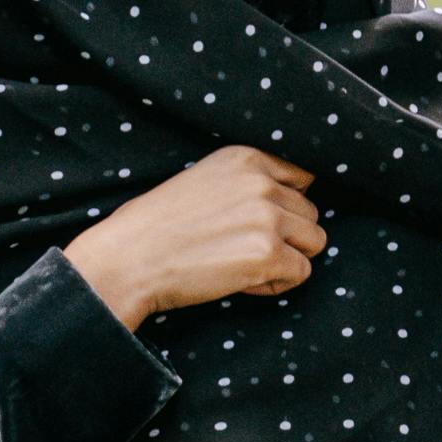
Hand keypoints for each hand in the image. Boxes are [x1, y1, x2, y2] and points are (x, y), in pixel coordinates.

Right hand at [67, 147, 322, 329]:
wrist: (128, 260)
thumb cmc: (156, 227)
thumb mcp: (204, 180)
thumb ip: (247, 182)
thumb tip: (294, 197)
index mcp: (246, 157)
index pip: (303, 177)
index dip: (286, 207)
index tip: (259, 224)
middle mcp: (262, 183)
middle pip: (310, 214)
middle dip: (285, 237)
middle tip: (242, 251)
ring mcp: (268, 219)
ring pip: (314, 242)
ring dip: (286, 259)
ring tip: (244, 265)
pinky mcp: (269, 255)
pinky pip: (301, 273)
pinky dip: (276, 284)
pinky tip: (242, 281)